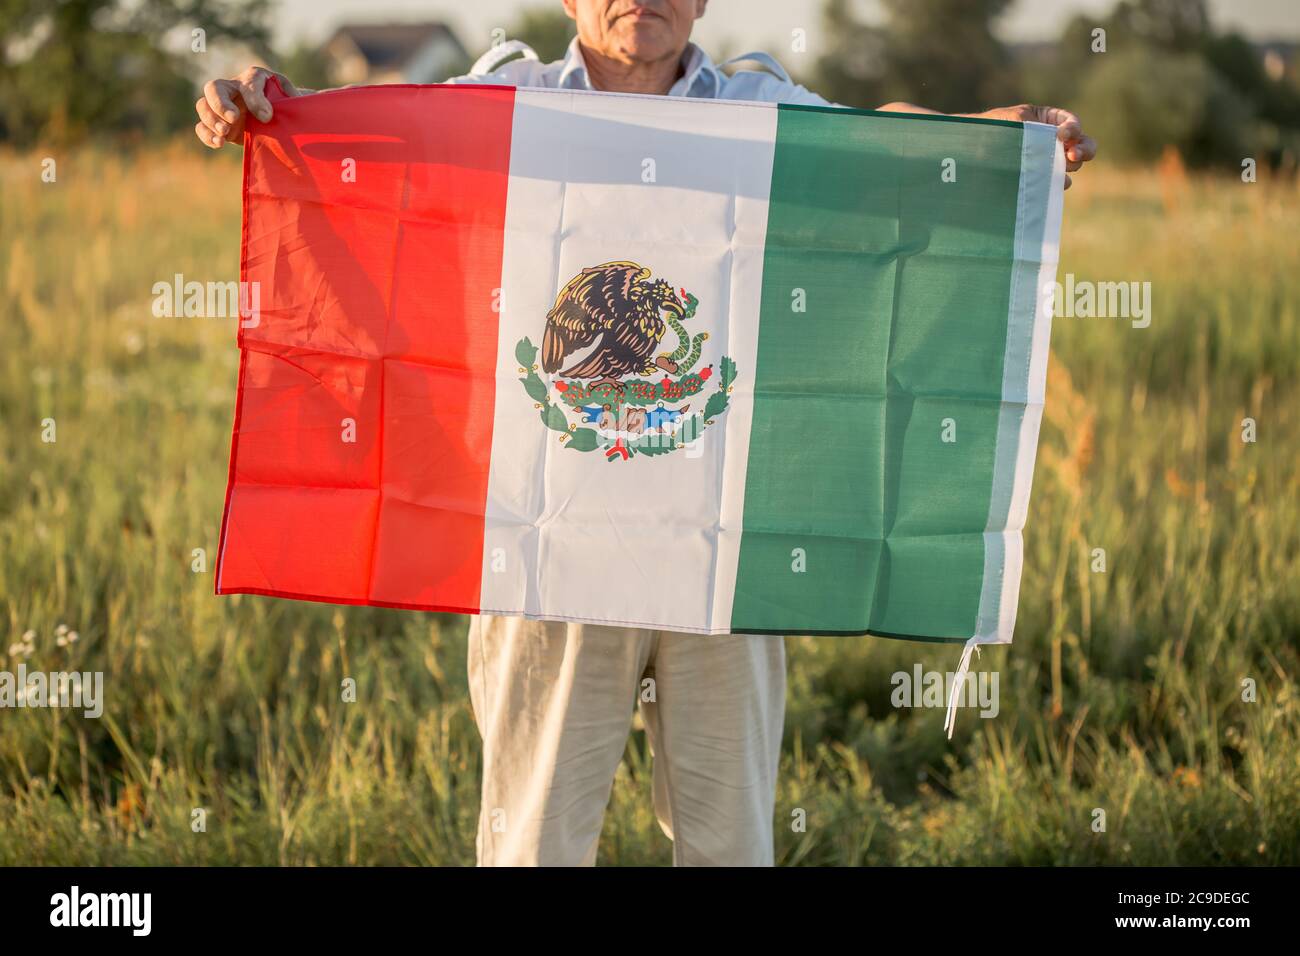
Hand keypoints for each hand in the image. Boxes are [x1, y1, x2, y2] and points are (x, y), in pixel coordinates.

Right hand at [194, 66, 305, 148]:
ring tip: (225, 136)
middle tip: (234, 120)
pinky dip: (206, 134)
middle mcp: (235, 88)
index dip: (255, 98)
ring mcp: (223, 106)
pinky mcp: (218, 123)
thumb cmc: (294, 108)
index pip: (249, 82)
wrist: (284, 121)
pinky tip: (219, 143)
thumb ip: (304, 101)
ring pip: (203, 105)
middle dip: (221, 104)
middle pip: (215, 87)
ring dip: (211, 120)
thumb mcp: (300, 103)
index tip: (267, 117)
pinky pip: (202, 125)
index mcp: (256, 78)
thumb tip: (321, 99)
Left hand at [976, 105, 1096, 188]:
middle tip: (1072, 156)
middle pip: (1082, 145)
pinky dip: (1058, 183)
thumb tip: (1061, 143)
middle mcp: (1053, 141)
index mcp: (1049, 120)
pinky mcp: (1040, 179)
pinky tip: (1052, 185)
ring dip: (1069, 167)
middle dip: (1083, 150)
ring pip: (1072, 165)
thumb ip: (1041, 129)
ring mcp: (1048, 162)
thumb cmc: (993, 130)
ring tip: (1059, 170)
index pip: (1072, 124)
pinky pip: (1058, 183)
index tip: (1062, 136)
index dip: (1073, 129)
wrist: (971, 151)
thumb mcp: (1017, 121)